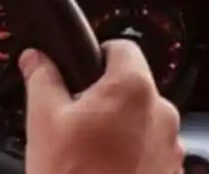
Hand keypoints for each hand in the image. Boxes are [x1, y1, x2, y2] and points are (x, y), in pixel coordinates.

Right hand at [20, 39, 183, 173]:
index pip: (122, 48)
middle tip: (77, 123)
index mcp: (132, 89)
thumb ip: (42, 78)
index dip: (98, 56)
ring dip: (121, 130)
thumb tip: (36, 58)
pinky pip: (151, 152)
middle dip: (106, 100)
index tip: (81, 73)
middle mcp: (162, 114)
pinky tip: (106, 172)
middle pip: (132, 88)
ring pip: (143, 122)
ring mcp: (171, 148)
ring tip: (90, 155)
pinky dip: (133, 157)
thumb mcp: (43, 121)